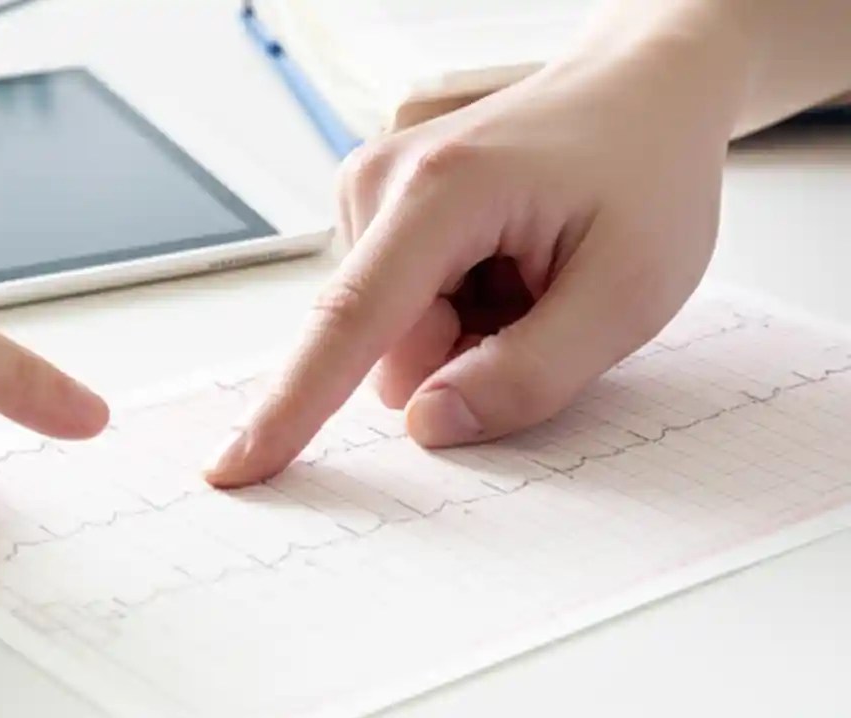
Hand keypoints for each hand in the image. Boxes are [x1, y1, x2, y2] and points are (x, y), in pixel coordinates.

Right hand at [205, 38, 741, 487]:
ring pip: (392, 334)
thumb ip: (529, 374)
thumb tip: (426, 426)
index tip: (235, 468)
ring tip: (526, 271)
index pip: (351, 322)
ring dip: (465, 330)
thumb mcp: (628, 291)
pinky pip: (399, 308)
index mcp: (442, 192)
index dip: (292, 409)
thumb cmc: (644, 171)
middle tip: (542, 299)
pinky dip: (457, 307)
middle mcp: (381, 182)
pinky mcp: (376, 208)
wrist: (641, 89)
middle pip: (384, 346)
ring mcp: (371, 191)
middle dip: (461, 355)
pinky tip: (502, 262)